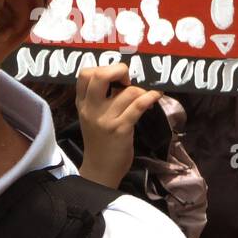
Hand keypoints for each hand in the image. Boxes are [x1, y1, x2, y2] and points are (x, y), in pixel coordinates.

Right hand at [75, 63, 160, 188]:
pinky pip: (138, 106)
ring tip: (145, 95)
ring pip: (127, 92)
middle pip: (101, 75)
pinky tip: (156, 96)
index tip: (114, 77)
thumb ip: (99, 99)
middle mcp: (91, 108)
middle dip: (119, 70)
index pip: (85, 74)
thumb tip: (121, 80)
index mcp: (82, 103)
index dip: (102, 68)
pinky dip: (150, 97)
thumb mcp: (91, 117)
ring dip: (140, 90)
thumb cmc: (99, 141)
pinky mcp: (121, 129)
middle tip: (128, 79)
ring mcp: (106, 119)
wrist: (100, 169)